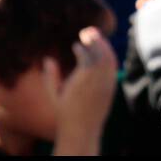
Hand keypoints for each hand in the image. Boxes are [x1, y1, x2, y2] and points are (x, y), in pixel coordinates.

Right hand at [47, 26, 117, 155]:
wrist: (82, 130)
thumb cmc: (64, 113)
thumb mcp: (53, 95)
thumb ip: (50, 76)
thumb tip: (48, 58)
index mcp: (81, 80)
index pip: (85, 56)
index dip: (80, 48)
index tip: (75, 45)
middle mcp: (96, 80)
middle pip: (100, 53)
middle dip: (95, 40)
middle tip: (88, 31)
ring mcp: (106, 84)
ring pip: (109, 59)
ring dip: (103, 45)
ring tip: (96, 37)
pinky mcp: (111, 88)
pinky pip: (113, 67)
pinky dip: (109, 56)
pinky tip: (103, 51)